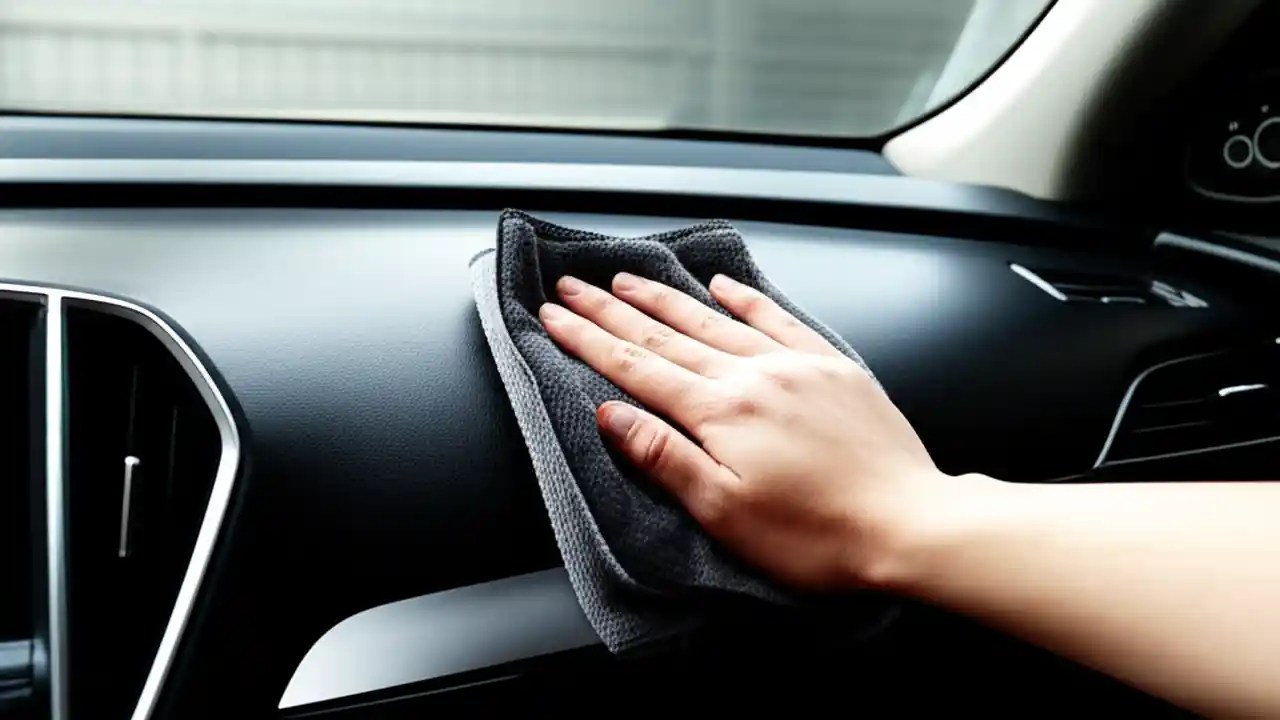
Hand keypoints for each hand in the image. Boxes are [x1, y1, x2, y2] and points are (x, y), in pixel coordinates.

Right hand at [540, 272, 969, 591]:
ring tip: (627, 277)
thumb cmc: (815, 536)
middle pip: (666, 335)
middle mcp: (753, 376)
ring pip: (715, 319)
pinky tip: (722, 285)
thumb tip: (610, 414)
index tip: (553, 316)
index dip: (589, 340)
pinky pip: (778, 319)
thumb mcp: (724, 512)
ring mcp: (795, 366)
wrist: (910, 524)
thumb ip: (664, 456)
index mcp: (720, 412)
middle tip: (573, 285)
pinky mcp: (832, 369)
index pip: (637, 368)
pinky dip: (746, 298)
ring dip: (666, 297)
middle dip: (613, 309)